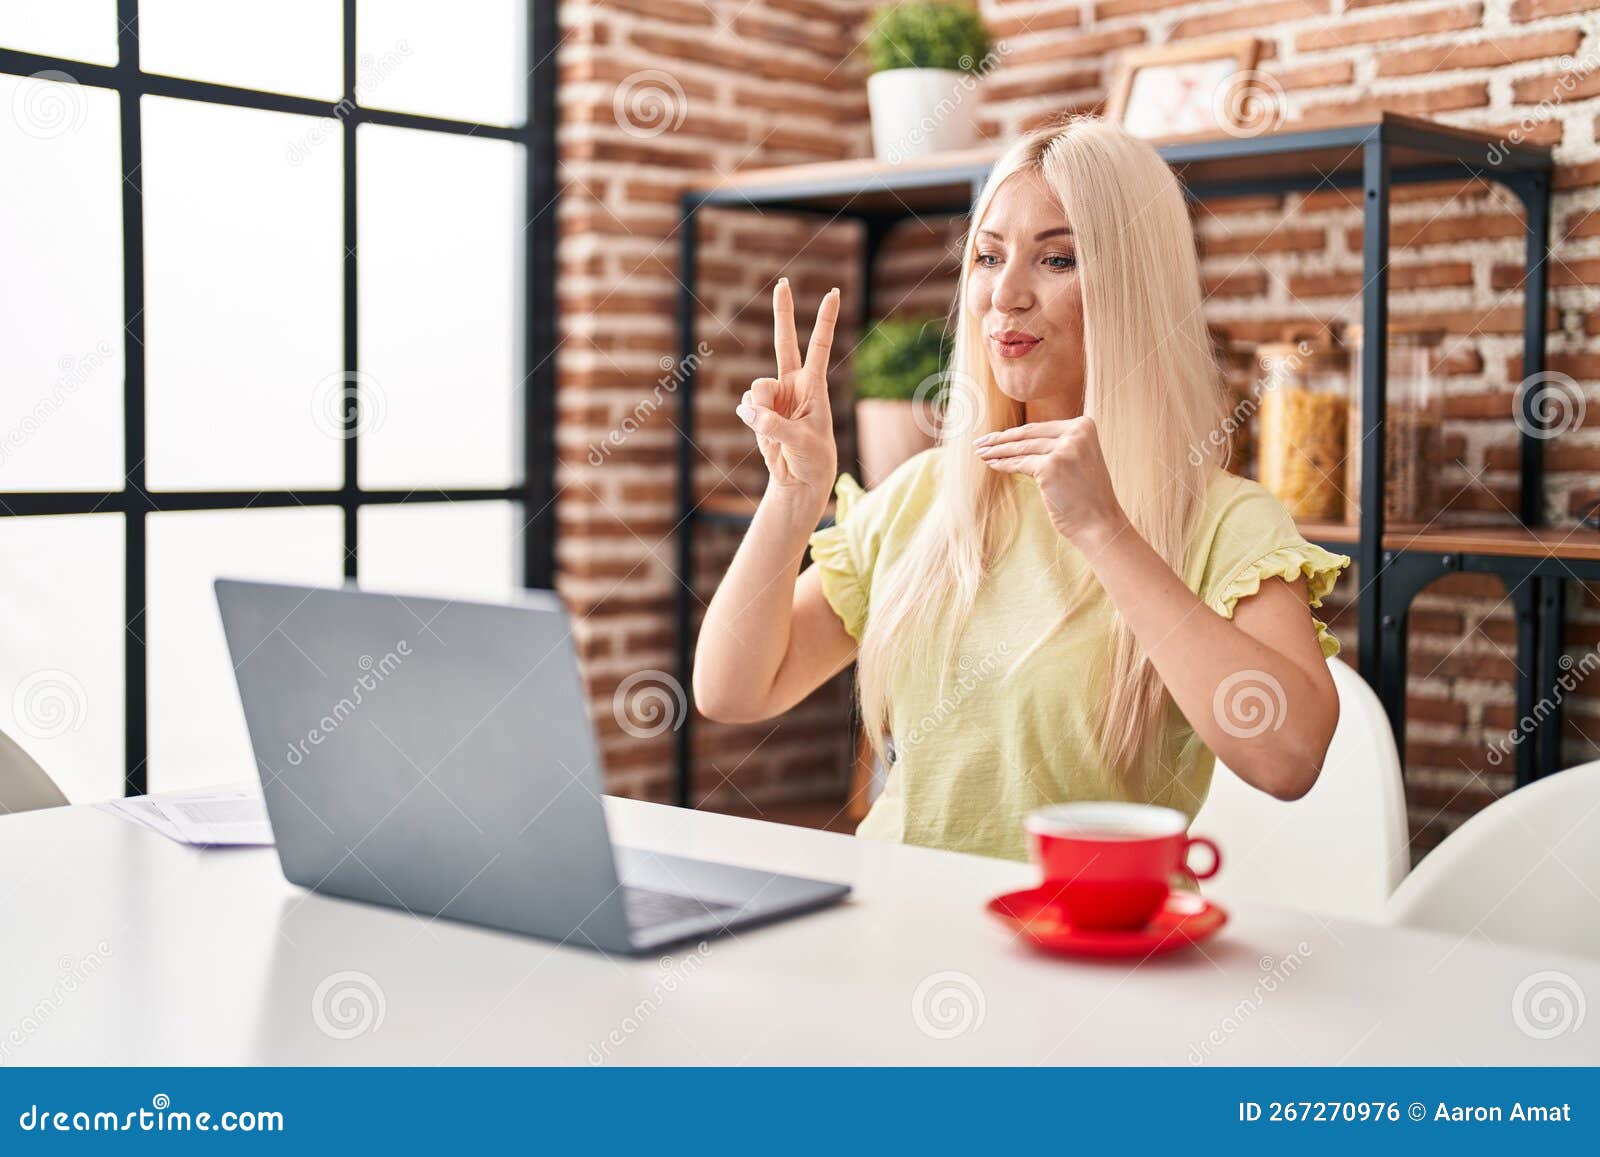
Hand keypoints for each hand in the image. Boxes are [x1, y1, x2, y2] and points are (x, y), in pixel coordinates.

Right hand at [737, 278, 839, 505]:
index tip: (833, 293)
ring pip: (756, 389)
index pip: (819, 346)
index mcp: (814, 386)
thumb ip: (776, 425)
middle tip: (783, 282)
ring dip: (760, 410)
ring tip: (775, 430)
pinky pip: (747, 407)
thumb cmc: (813, 459)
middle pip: (784, 342)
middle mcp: (793, 384)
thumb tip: (748, 410)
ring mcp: (774, 396)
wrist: (800, 478)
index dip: (825, 320)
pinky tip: (764, 432)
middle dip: (783, 312)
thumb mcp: (801, 443)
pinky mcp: (758, 410)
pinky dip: (752, 420)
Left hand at [973, 417, 1129, 548]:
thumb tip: (1021, 440)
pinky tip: (991, 464)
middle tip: (980, 442)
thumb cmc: (1087, 496)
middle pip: (1028, 435)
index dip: (1015, 432)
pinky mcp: (1051, 466)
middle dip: (1000, 439)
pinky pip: (1020, 463)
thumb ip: (1059, 444)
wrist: (1099, 523)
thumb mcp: (1079, 459)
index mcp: (1085, 426)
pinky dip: (1003, 464)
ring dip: (997, 451)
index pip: (1040, 428)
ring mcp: (1064, 448)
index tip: (996, 436)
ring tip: (980, 453)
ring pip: (1021, 448)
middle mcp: (1076, 432)